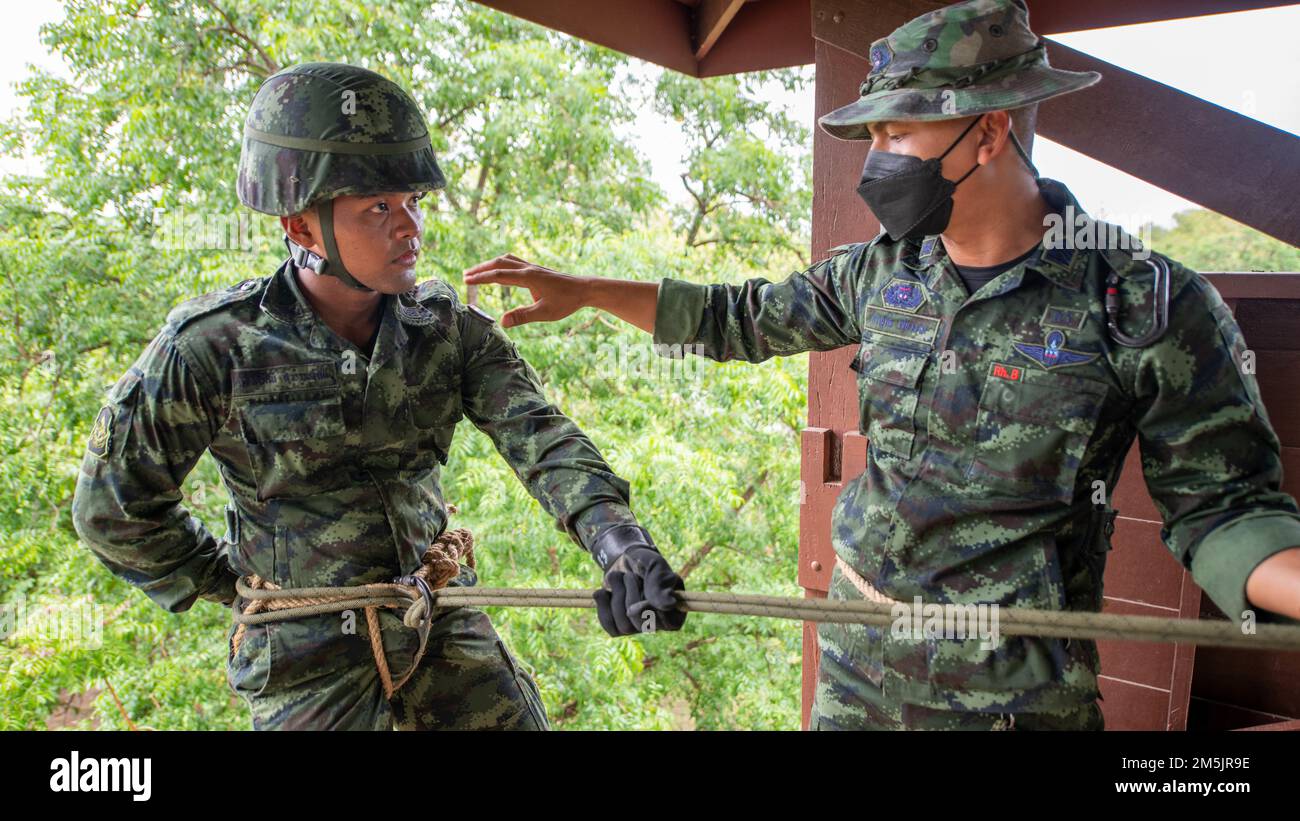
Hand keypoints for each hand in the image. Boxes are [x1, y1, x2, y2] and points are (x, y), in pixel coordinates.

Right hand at [462, 254, 586, 327]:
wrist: (584, 289)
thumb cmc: (566, 302)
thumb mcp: (545, 313)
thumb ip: (523, 316)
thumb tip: (502, 322)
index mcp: (528, 277)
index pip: (499, 276)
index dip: (481, 278)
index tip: (466, 281)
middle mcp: (528, 268)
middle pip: (499, 263)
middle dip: (481, 269)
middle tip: (465, 276)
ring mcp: (532, 267)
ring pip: (506, 260)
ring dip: (490, 265)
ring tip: (477, 272)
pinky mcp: (536, 269)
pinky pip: (513, 262)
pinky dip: (501, 264)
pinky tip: (499, 272)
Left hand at [589, 525, 686, 635]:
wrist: (623, 559)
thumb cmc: (645, 562)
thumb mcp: (655, 566)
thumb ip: (661, 583)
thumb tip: (669, 605)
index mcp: (675, 609)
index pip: (671, 624)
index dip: (655, 608)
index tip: (645, 588)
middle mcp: (658, 623)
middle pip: (643, 625)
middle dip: (632, 596)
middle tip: (630, 576)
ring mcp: (637, 627)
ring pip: (625, 626)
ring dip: (618, 597)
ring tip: (619, 579)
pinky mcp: (618, 625)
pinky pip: (609, 626)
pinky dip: (603, 605)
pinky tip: (604, 592)